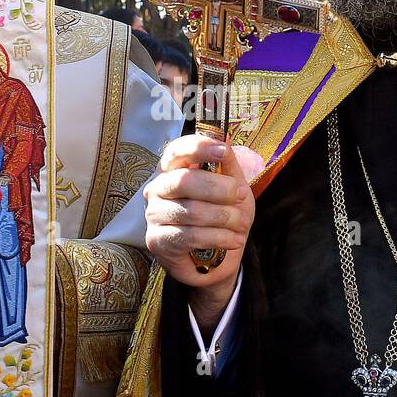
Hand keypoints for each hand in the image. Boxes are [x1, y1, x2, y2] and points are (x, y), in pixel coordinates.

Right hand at [145, 135, 258, 331]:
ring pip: (191, 211)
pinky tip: (234, 240)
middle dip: (219, 189)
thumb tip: (224, 136)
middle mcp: (157, 189)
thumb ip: (227, 165)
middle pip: (184, 181)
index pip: (176, 151)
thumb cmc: (220, 217)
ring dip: (224, 217)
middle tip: (241, 196)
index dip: (198, 147)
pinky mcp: (157, 241)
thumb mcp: (231, 188)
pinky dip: (219, 237)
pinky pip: (191, 236)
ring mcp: (154, 215)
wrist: (215, 259)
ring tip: (241, 224)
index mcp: (172, 170)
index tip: (222, 151)